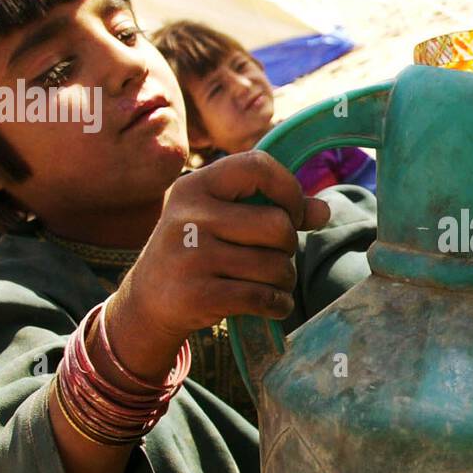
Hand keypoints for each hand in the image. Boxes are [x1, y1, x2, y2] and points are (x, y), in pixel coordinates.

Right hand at [106, 150, 330, 380]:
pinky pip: (263, 297)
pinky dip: (278, 305)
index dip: (289, 190)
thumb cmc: (197, 252)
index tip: (291, 215)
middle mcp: (190, 216)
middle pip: (278, 226)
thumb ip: (273, 208)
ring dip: (285, 281)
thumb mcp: (222, 219)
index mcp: (196, 186)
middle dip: (289, 248)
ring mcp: (191, 256)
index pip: (258, 166)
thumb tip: (324, 211)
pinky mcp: (197, 294)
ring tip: (271, 283)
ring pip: (276, 266)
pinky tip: (273, 305)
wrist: (147, 303)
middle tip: (276, 258)